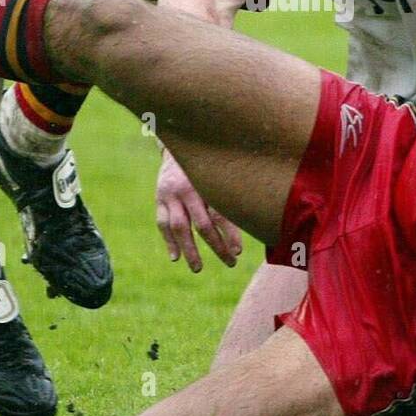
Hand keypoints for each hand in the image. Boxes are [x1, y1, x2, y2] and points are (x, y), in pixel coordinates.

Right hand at [155, 148, 241, 273]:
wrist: (178, 147)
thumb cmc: (209, 164)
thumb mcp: (220, 173)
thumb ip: (231, 193)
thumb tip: (256, 218)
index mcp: (207, 182)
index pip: (221, 214)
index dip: (230, 234)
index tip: (238, 251)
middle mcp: (188, 189)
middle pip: (203, 225)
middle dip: (217, 246)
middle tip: (230, 263)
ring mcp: (170, 195)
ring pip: (179, 228)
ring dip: (189, 250)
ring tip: (198, 268)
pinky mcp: (159, 199)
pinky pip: (162, 224)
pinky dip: (169, 242)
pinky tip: (176, 258)